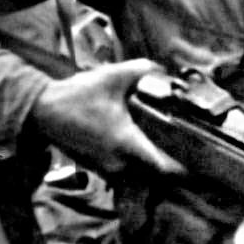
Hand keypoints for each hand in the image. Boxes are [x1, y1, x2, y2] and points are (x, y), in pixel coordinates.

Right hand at [27, 59, 182, 180]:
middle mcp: (119, 163)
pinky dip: (134, 164)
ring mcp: (107, 169)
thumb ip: (140, 71)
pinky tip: (140, 149)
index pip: (164, 167)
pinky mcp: (97, 169)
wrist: (42, 110)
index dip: (185, 170)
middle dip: (171, 166)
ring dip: (151, 165)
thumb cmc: (76, 95)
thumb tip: (161, 69)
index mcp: (126, 143)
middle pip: (155, 174)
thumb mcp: (110, 77)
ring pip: (139, 174)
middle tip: (188, 156)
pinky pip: (124, 172)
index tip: (201, 169)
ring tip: (166, 152)